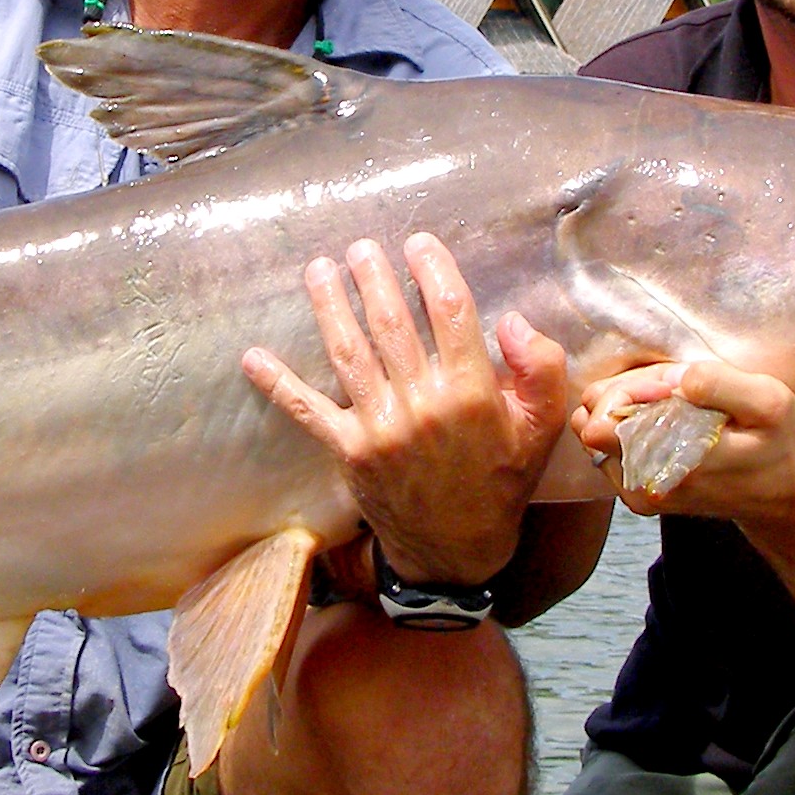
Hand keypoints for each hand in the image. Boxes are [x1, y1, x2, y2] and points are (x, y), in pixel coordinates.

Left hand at [242, 233, 570, 586]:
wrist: (457, 550)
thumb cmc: (501, 480)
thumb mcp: (541, 429)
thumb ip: (540, 370)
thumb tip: (512, 320)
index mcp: (472, 394)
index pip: (450, 313)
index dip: (433, 270)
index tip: (419, 243)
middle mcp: (422, 406)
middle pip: (391, 324)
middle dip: (373, 278)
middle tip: (361, 247)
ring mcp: (380, 429)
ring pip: (349, 353)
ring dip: (329, 306)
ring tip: (319, 269)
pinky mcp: (349, 451)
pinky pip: (308, 411)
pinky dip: (278, 383)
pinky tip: (252, 357)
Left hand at [572, 358, 794, 521]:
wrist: (782, 492)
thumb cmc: (776, 442)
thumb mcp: (768, 403)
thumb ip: (719, 384)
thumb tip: (674, 381)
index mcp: (671, 463)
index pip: (601, 423)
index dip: (628, 389)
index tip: (668, 385)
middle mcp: (645, 484)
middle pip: (589, 423)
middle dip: (622, 394)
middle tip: (669, 390)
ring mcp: (636, 491)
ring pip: (595, 432)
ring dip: (625, 409)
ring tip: (672, 406)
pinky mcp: (636, 492)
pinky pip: (607, 446)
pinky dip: (628, 426)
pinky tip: (667, 423)